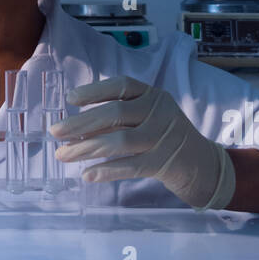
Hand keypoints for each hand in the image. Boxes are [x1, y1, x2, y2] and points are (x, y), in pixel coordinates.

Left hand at [48, 75, 235, 210]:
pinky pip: (131, 166)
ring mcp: (164, 137)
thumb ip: (119, 117)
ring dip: (87, 148)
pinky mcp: (165, 163)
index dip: (95, 90)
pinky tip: (88, 174)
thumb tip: (74, 126)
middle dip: (81, 123)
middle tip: (55, 132)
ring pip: (120, 141)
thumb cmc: (164, 137)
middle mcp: (160, 111)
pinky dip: (107, 170)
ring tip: (63, 155)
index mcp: (153, 94)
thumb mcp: (148, 116)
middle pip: (116, 113)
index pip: (122, 85)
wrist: (203, 164)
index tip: (70, 99)